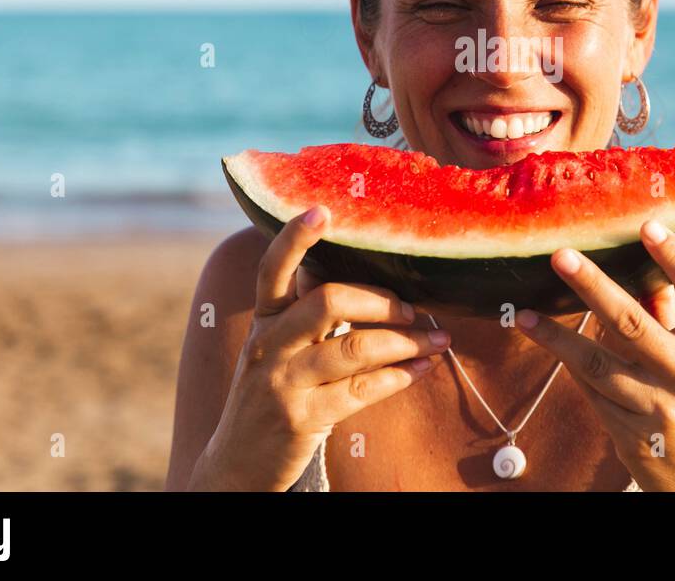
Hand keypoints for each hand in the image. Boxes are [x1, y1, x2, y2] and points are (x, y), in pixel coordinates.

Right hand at [188, 205, 450, 490]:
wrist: (236, 465)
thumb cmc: (273, 393)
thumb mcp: (277, 348)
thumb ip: (309, 313)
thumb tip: (369, 280)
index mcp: (264, 320)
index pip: (271, 270)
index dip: (293, 238)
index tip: (322, 210)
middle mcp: (268, 345)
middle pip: (326, 301)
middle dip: (380, 300)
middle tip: (412, 308)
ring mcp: (283, 382)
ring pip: (354, 348)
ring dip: (406, 342)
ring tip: (438, 339)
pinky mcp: (303, 417)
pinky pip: (362, 390)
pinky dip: (399, 376)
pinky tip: (421, 369)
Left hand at [514, 221, 674, 491]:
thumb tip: (646, 274)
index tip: (648, 225)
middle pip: (634, 324)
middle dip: (593, 286)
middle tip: (560, 256)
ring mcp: (658, 411)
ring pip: (596, 364)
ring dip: (555, 337)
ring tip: (524, 316)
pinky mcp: (631, 437)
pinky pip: (592, 393)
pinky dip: (572, 368)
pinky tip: (548, 344)